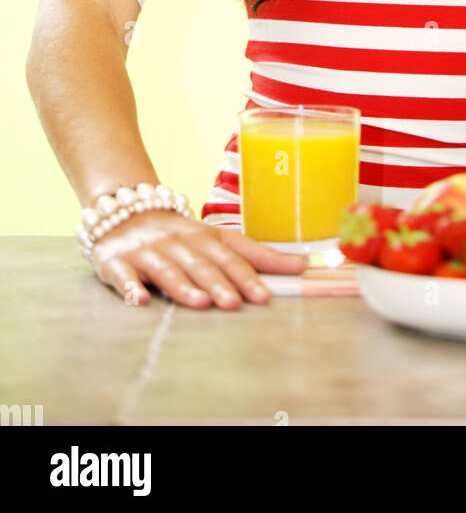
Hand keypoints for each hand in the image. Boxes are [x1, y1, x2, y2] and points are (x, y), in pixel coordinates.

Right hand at [89, 210, 308, 308]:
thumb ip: (255, 255)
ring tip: (201, 303)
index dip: (253, 270)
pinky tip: (138, 301)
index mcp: (205, 236)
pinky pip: (123, 275)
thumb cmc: (180, 235)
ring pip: (168, 269)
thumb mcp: (216, 239)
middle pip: (203, 263)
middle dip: (221, 282)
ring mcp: (148, 251)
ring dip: (184, 286)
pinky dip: (129, 288)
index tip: (269, 292)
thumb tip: (303, 266)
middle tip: (237, 302)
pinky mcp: (117, 261)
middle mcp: (180, 242)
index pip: (234, 253)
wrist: (123, 209)